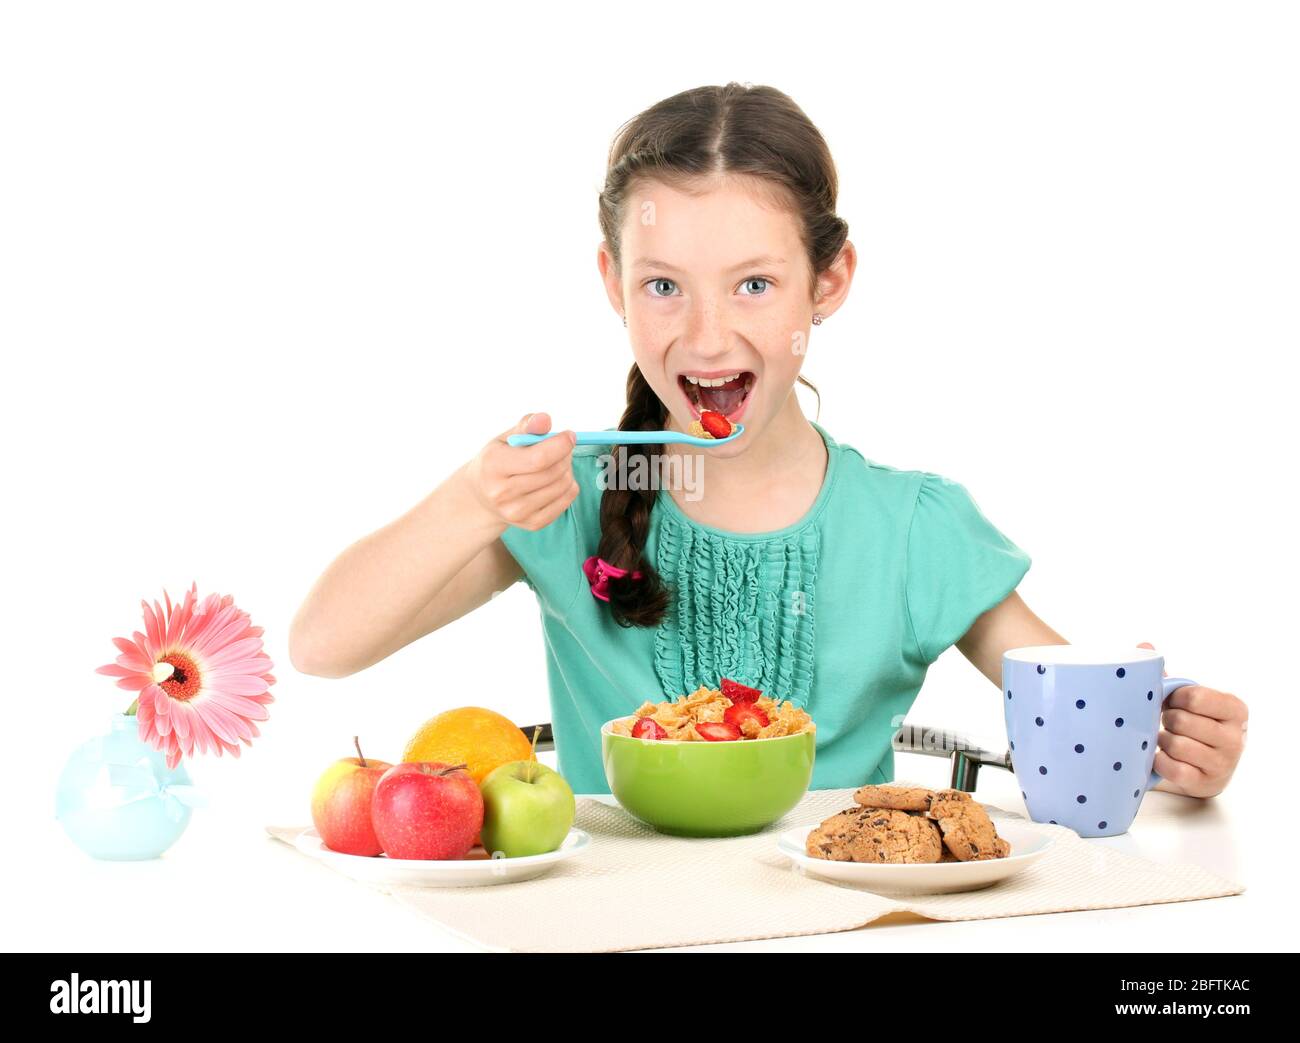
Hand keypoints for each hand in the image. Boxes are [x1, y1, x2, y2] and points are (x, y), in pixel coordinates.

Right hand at [464, 412, 578, 531]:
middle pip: (553, 472)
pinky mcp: (532, 524)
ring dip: (567, 470)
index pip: (538, 459)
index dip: (560, 445)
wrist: (481, 497)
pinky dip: (569, 487)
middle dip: (565, 455)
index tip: (569, 435)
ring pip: (562, 486)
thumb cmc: (497, 461)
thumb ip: (526, 425)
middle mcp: (502, 493)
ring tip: (556, 464)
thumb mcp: (505, 438)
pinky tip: (556, 480)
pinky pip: (566, 501)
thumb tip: (545, 419)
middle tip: (562, 448)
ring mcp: (517, 512)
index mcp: (493, 466)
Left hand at [1137, 641, 1247, 798]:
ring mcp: (1224, 762)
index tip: (1171, 701)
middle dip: (1166, 720)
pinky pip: (1173, 768)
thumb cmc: (1195, 724)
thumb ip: (1168, 676)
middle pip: (1181, 721)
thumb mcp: (1190, 700)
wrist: (1205, 767)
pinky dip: (1159, 761)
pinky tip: (1161, 756)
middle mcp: (1236, 736)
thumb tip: (1144, 646)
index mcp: (1234, 708)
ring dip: (1162, 740)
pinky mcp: (1206, 782)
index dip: (1173, 698)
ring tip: (1166, 739)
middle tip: (1168, 722)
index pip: (1193, 697)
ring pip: (1176, 745)